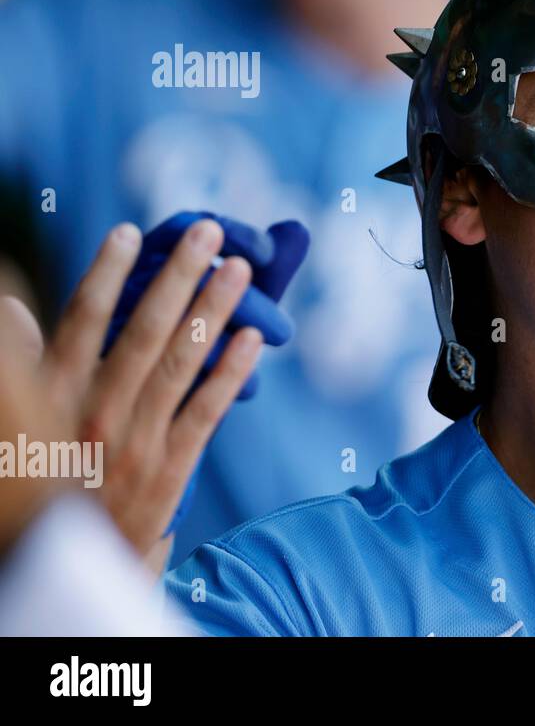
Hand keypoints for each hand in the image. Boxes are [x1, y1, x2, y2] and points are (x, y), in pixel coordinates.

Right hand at [4, 220, 260, 558]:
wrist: (63, 560)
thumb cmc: (46, 475)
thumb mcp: (20, 420)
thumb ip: (22, 364)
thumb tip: (10, 306)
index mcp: (54, 394)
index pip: (81, 319)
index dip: (107, 272)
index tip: (131, 232)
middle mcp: (96, 410)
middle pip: (145, 329)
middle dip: (178, 275)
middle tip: (210, 232)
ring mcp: (136, 440)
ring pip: (182, 362)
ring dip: (214, 310)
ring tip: (240, 270)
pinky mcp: (169, 469)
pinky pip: (205, 412)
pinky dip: (229, 374)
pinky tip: (252, 340)